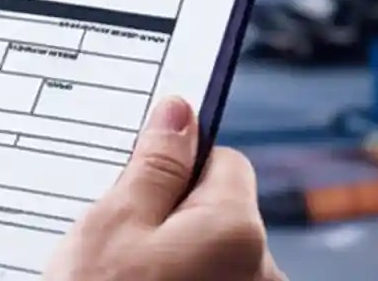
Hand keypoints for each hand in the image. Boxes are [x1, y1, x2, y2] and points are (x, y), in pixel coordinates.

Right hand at [47, 96, 284, 280]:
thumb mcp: (112, 226)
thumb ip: (154, 166)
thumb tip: (180, 113)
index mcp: (239, 230)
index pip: (226, 163)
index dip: (178, 171)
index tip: (140, 193)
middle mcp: (265, 273)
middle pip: (222, 216)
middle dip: (176, 225)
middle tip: (121, 256)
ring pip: (214, 262)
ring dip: (179, 268)